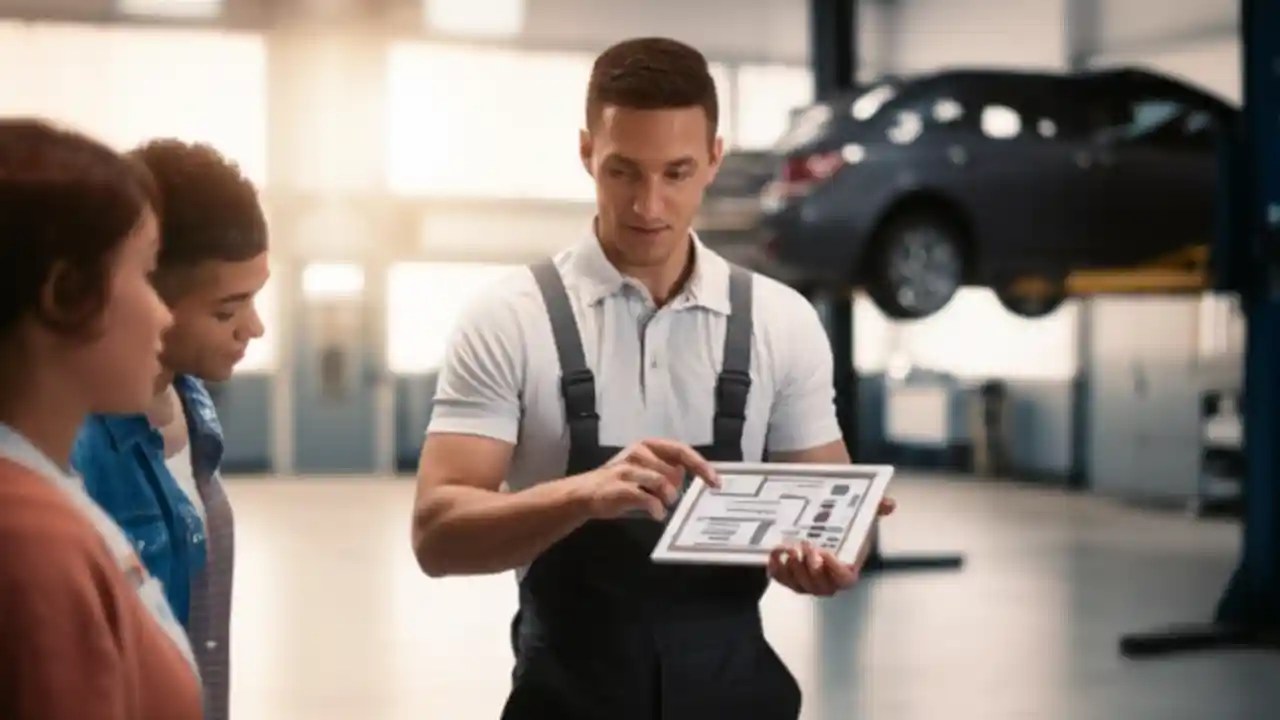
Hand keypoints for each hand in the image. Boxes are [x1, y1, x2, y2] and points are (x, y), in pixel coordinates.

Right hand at [575, 439, 719, 521]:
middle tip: (668, 499)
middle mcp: (639, 452)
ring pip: (663, 485)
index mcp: (648, 445)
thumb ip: (667, 469)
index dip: (701, 466)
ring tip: (659, 506)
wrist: (586, 493)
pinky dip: (657, 510)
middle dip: (675, 489)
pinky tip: (655, 514)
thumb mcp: (646, 469)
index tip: (715, 481)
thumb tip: (691, 477)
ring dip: (666, 500)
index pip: (682, 451)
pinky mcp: (621, 487)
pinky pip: (649, 500)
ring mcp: (628, 469)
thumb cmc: (621, 483)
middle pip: (674, 472)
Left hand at [768, 497, 896, 595]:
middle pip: (821, 588)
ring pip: (800, 586)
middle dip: (811, 570)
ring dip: (793, 571)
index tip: (826, 552)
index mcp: (847, 568)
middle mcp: (828, 579)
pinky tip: (777, 552)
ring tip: (790, 549)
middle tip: (805, 547)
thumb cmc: (843, 520)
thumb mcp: (862, 511)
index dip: (835, 571)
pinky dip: (777, 570)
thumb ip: (875, 508)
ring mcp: (807, 580)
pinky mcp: (789, 574)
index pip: (845, 580)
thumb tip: (888, 504)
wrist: (822, 516)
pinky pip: (782, 579)